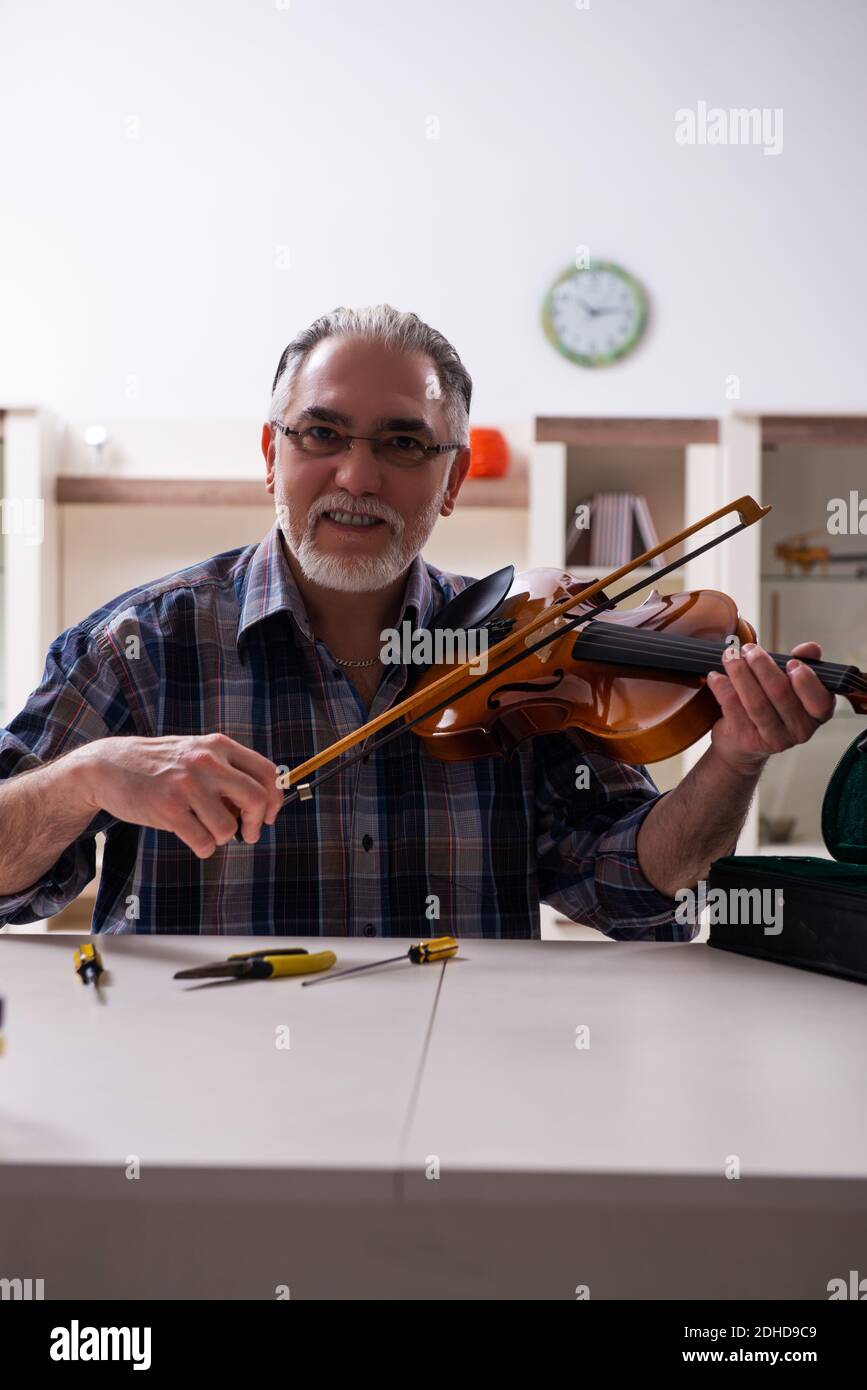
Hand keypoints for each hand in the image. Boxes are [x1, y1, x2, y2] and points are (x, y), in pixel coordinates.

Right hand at [72, 732, 283, 855]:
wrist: (106, 766)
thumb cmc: (157, 764)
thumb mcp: (194, 753)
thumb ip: (225, 770)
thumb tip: (258, 805)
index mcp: (217, 746)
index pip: (266, 772)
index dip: (275, 799)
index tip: (269, 815)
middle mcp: (206, 762)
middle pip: (256, 799)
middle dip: (257, 823)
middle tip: (249, 833)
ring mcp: (187, 786)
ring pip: (228, 828)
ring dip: (222, 837)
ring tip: (206, 829)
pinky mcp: (168, 809)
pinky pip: (204, 842)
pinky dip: (204, 848)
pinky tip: (194, 838)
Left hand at [706, 640, 834, 775]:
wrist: (745, 742)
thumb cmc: (773, 705)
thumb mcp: (791, 684)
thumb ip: (804, 663)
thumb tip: (810, 649)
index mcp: (817, 714)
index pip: (819, 701)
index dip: (806, 681)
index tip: (791, 662)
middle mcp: (800, 730)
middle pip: (780, 693)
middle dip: (762, 666)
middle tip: (748, 649)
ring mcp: (773, 739)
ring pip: (755, 702)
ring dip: (740, 674)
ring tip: (730, 657)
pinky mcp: (747, 741)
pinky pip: (733, 708)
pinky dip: (722, 688)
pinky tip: (715, 676)